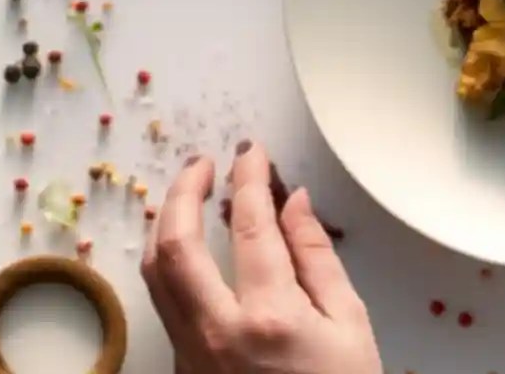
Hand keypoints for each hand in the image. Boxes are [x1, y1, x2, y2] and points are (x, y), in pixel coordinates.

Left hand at [141, 141, 381, 373]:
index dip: (248, 178)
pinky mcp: (184, 368)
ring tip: (189, 197)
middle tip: (203, 163)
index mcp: (269, 315)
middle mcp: (217, 332)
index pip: (248, 225)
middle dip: (183, 190)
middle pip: (174, 243)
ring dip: (165, 224)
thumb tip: (295, 202)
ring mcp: (192, 353)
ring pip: (154, 274)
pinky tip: (191, 249)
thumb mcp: (350, 323)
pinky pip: (164, 304)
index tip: (251, 153)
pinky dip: (171, 263)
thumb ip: (317, 256)